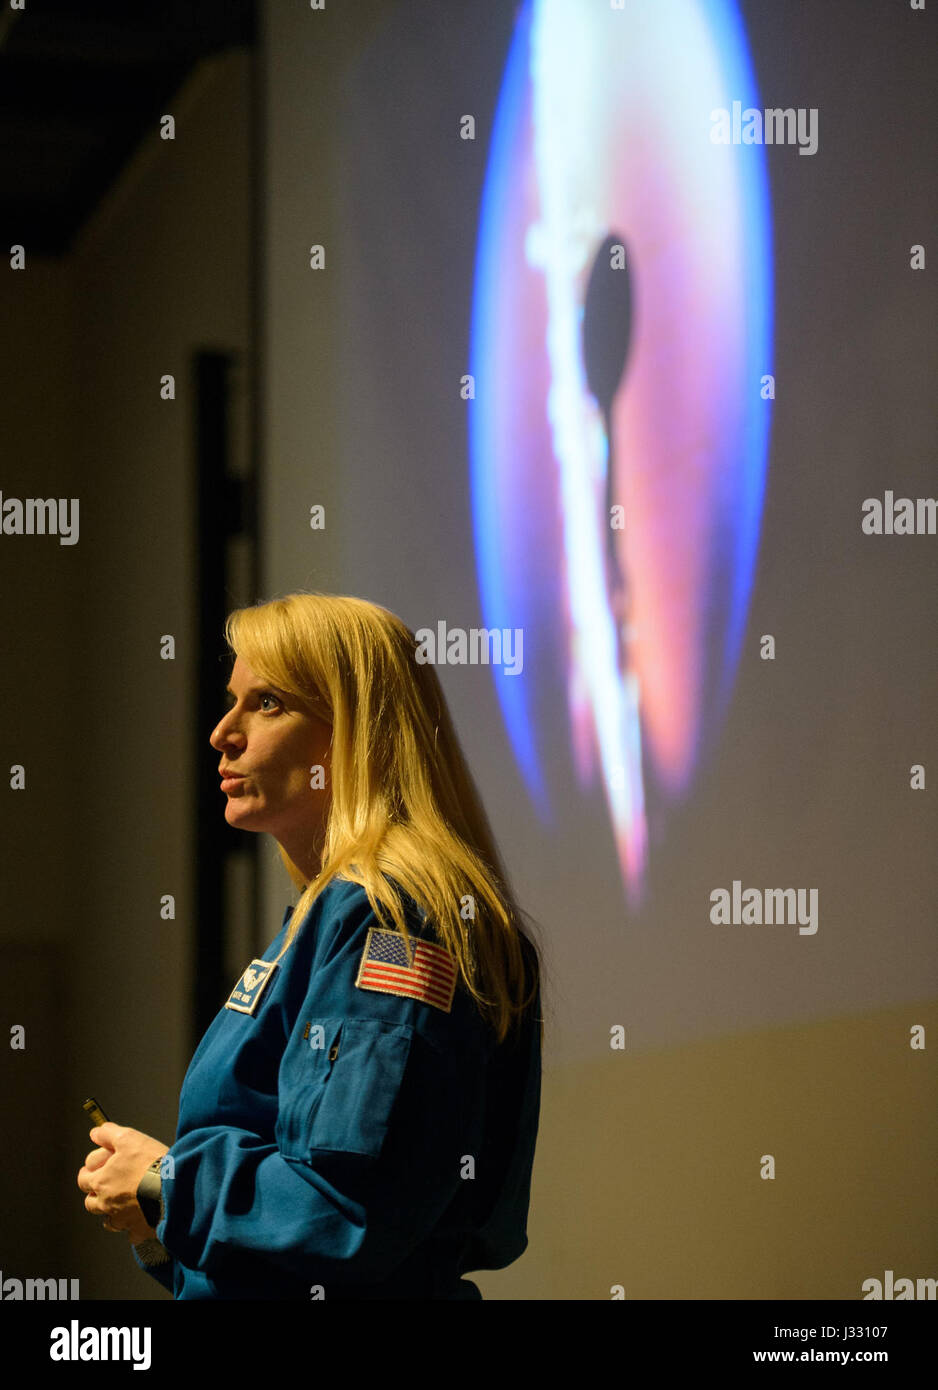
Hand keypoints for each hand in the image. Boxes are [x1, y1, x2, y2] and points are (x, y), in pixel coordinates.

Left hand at [77, 1123, 168, 1244]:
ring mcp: (122, 1220)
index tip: (91, 1170)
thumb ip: (109, 1134)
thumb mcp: (129, 1138)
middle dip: (95, 1194)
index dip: (87, 1173)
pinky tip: (140, 1218)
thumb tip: (95, 1132)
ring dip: (111, 1212)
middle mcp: (107, 1204)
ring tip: (121, 1203)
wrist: (174, 1187)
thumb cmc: (151, 1163)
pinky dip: (132, 1226)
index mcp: (101, 1182)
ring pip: (108, 1221)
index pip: (83, 1180)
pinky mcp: (138, 1230)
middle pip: (91, 1203)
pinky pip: (131, 1233)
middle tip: (105, 1186)